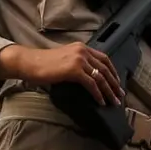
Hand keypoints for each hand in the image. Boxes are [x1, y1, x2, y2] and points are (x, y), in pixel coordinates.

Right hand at [0, 44, 121, 106]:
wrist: (31, 63)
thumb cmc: (44, 64)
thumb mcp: (65, 59)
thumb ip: (78, 63)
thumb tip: (90, 77)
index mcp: (82, 47)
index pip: (104, 58)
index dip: (113, 71)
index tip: (117, 82)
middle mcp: (83, 51)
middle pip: (105, 69)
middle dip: (115, 83)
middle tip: (120, 95)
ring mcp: (79, 60)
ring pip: (100, 77)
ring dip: (109, 91)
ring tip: (114, 101)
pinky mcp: (74, 70)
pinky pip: (91, 84)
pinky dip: (98, 94)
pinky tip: (101, 102)